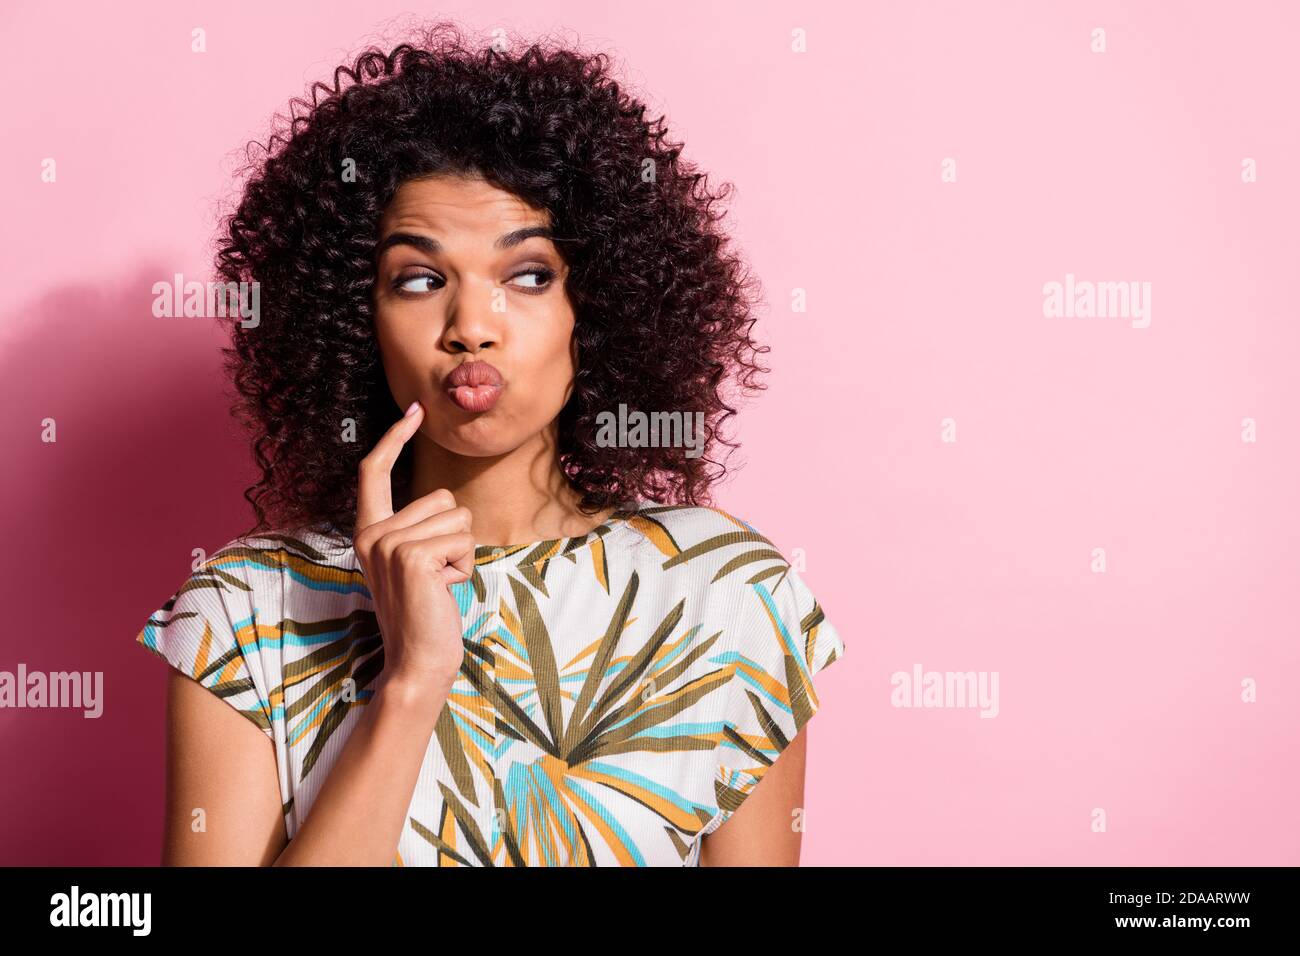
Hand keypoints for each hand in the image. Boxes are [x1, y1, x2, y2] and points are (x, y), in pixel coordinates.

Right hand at [353, 401, 472, 687]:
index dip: (395, 437)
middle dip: (455, 535)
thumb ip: (417, 532)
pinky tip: (445, 591)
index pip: (375, 472)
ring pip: (458, 518)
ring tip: (439, 585)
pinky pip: (464, 541)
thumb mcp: (414, 564)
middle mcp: (372, 534)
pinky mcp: (413, 557)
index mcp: (369, 531)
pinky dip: (466, 567)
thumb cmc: (426, 614)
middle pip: (442, 498)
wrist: (419, 662)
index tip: (416, 409)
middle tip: (436, 577)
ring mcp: (389, 544)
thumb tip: (446, 503)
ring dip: (462, 553)